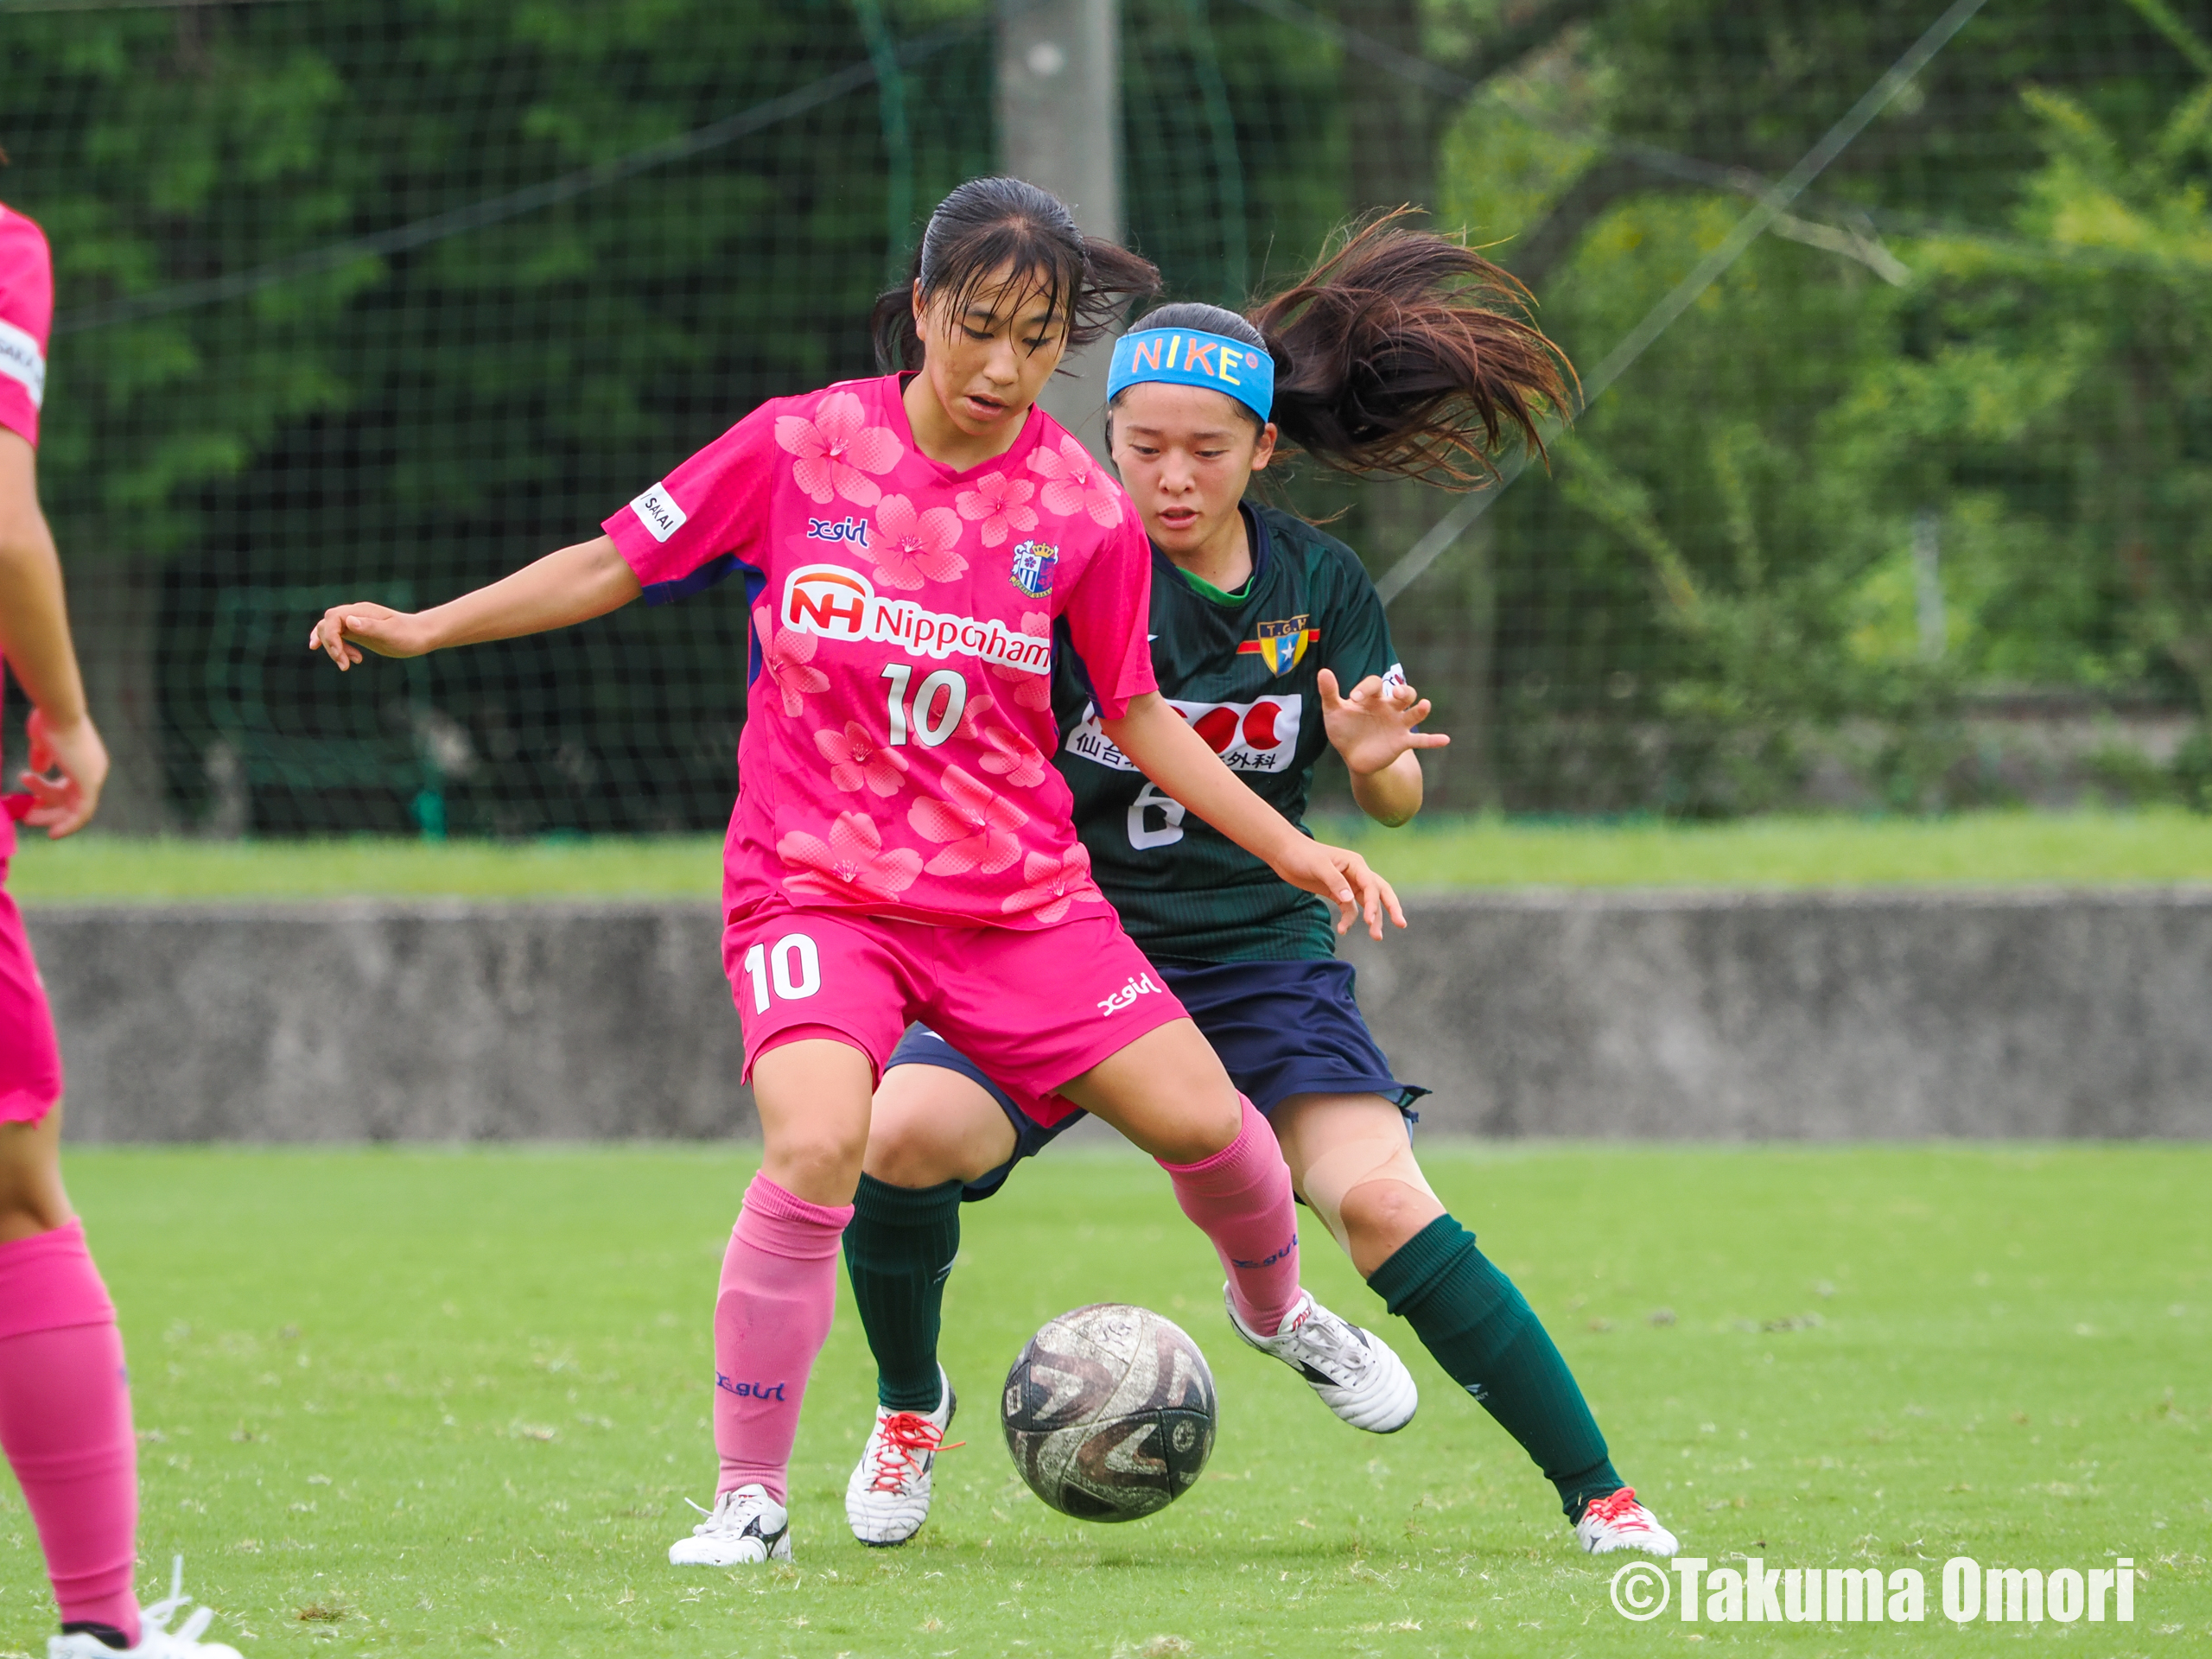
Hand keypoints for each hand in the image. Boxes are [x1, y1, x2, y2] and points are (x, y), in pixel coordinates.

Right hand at [18, 707, 107, 837]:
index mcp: (86, 759)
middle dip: (49, 811)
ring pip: (71, 806)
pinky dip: (69, 825)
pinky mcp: (90, 783)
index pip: (70, 785)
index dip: (50, 795)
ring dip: (49, 816)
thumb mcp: (42, 741)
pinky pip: (82, 812)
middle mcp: (94, 769)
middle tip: (27, 818)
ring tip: (27, 816)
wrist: (58, 711)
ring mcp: (94, 776)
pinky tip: (54, 834)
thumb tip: (37, 770)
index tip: (30, 802)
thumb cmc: (49, 720)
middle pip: (72, 799)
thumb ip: (42, 757)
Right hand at [308, 603, 433, 669]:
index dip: (330, 636)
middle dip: (330, 645)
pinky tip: (342, 659)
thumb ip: (370, 627)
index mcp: (361, 611)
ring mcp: (356, 623)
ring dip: (333, 649)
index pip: (333, 618)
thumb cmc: (409, 634)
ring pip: (330, 631)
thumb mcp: (390, 633)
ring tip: (346, 666)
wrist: (422, 635)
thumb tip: (349, 621)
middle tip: (345, 665)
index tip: (339, 655)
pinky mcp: (358, 633)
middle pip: (327, 625)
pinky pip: (338, 636)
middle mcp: (355, 615)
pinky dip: (334, 647)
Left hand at [1266, 836, 1405, 940]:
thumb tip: (1350, 900)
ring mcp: (1348, 884)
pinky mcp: (1338, 893)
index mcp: (1356, 864)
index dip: (1373, 903)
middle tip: (1401, 924)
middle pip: (1380, 892)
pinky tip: (1342, 930)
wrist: (1285, 853)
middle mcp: (1357, 874)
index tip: (1369, 920)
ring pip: (1367, 903)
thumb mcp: (1318, 867)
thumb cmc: (1302, 855)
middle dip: (1392, 908)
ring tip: (1377, 937)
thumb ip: (1335, 882)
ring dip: (1373, 919)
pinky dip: (1349, 919)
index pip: (1371, 885)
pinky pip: (1350, 909)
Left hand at [1319, 668, 1448, 776]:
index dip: (1366, 688)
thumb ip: (1329, 693)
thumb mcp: (1334, 712)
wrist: (1353, 756)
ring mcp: (1398, 725)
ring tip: (1425, 706)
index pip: (1375, 685)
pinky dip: (1433, 741)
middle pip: (1405, 694)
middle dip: (1404, 692)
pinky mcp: (1402, 742)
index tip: (1354, 698)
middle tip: (1398, 693)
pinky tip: (1445, 740)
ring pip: (1414, 713)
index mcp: (1373, 698)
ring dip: (1421, 709)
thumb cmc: (1345, 729)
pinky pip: (1420, 741)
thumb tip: (1323, 671)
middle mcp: (1390, 708)